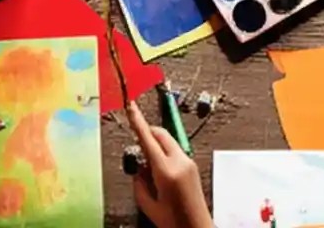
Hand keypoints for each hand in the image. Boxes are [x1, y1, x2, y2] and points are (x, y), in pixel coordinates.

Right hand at [127, 102, 212, 227]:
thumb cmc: (175, 222)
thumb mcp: (148, 205)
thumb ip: (139, 183)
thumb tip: (137, 170)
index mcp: (166, 171)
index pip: (148, 138)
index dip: (138, 120)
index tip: (131, 106)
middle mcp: (180, 162)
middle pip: (161, 133)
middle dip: (147, 132)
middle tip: (136, 142)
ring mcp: (188, 163)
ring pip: (168, 141)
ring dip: (156, 144)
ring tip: (148, 167)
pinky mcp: (192, 167)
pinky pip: (175, 151)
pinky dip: (164, 153)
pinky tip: (159, 172)